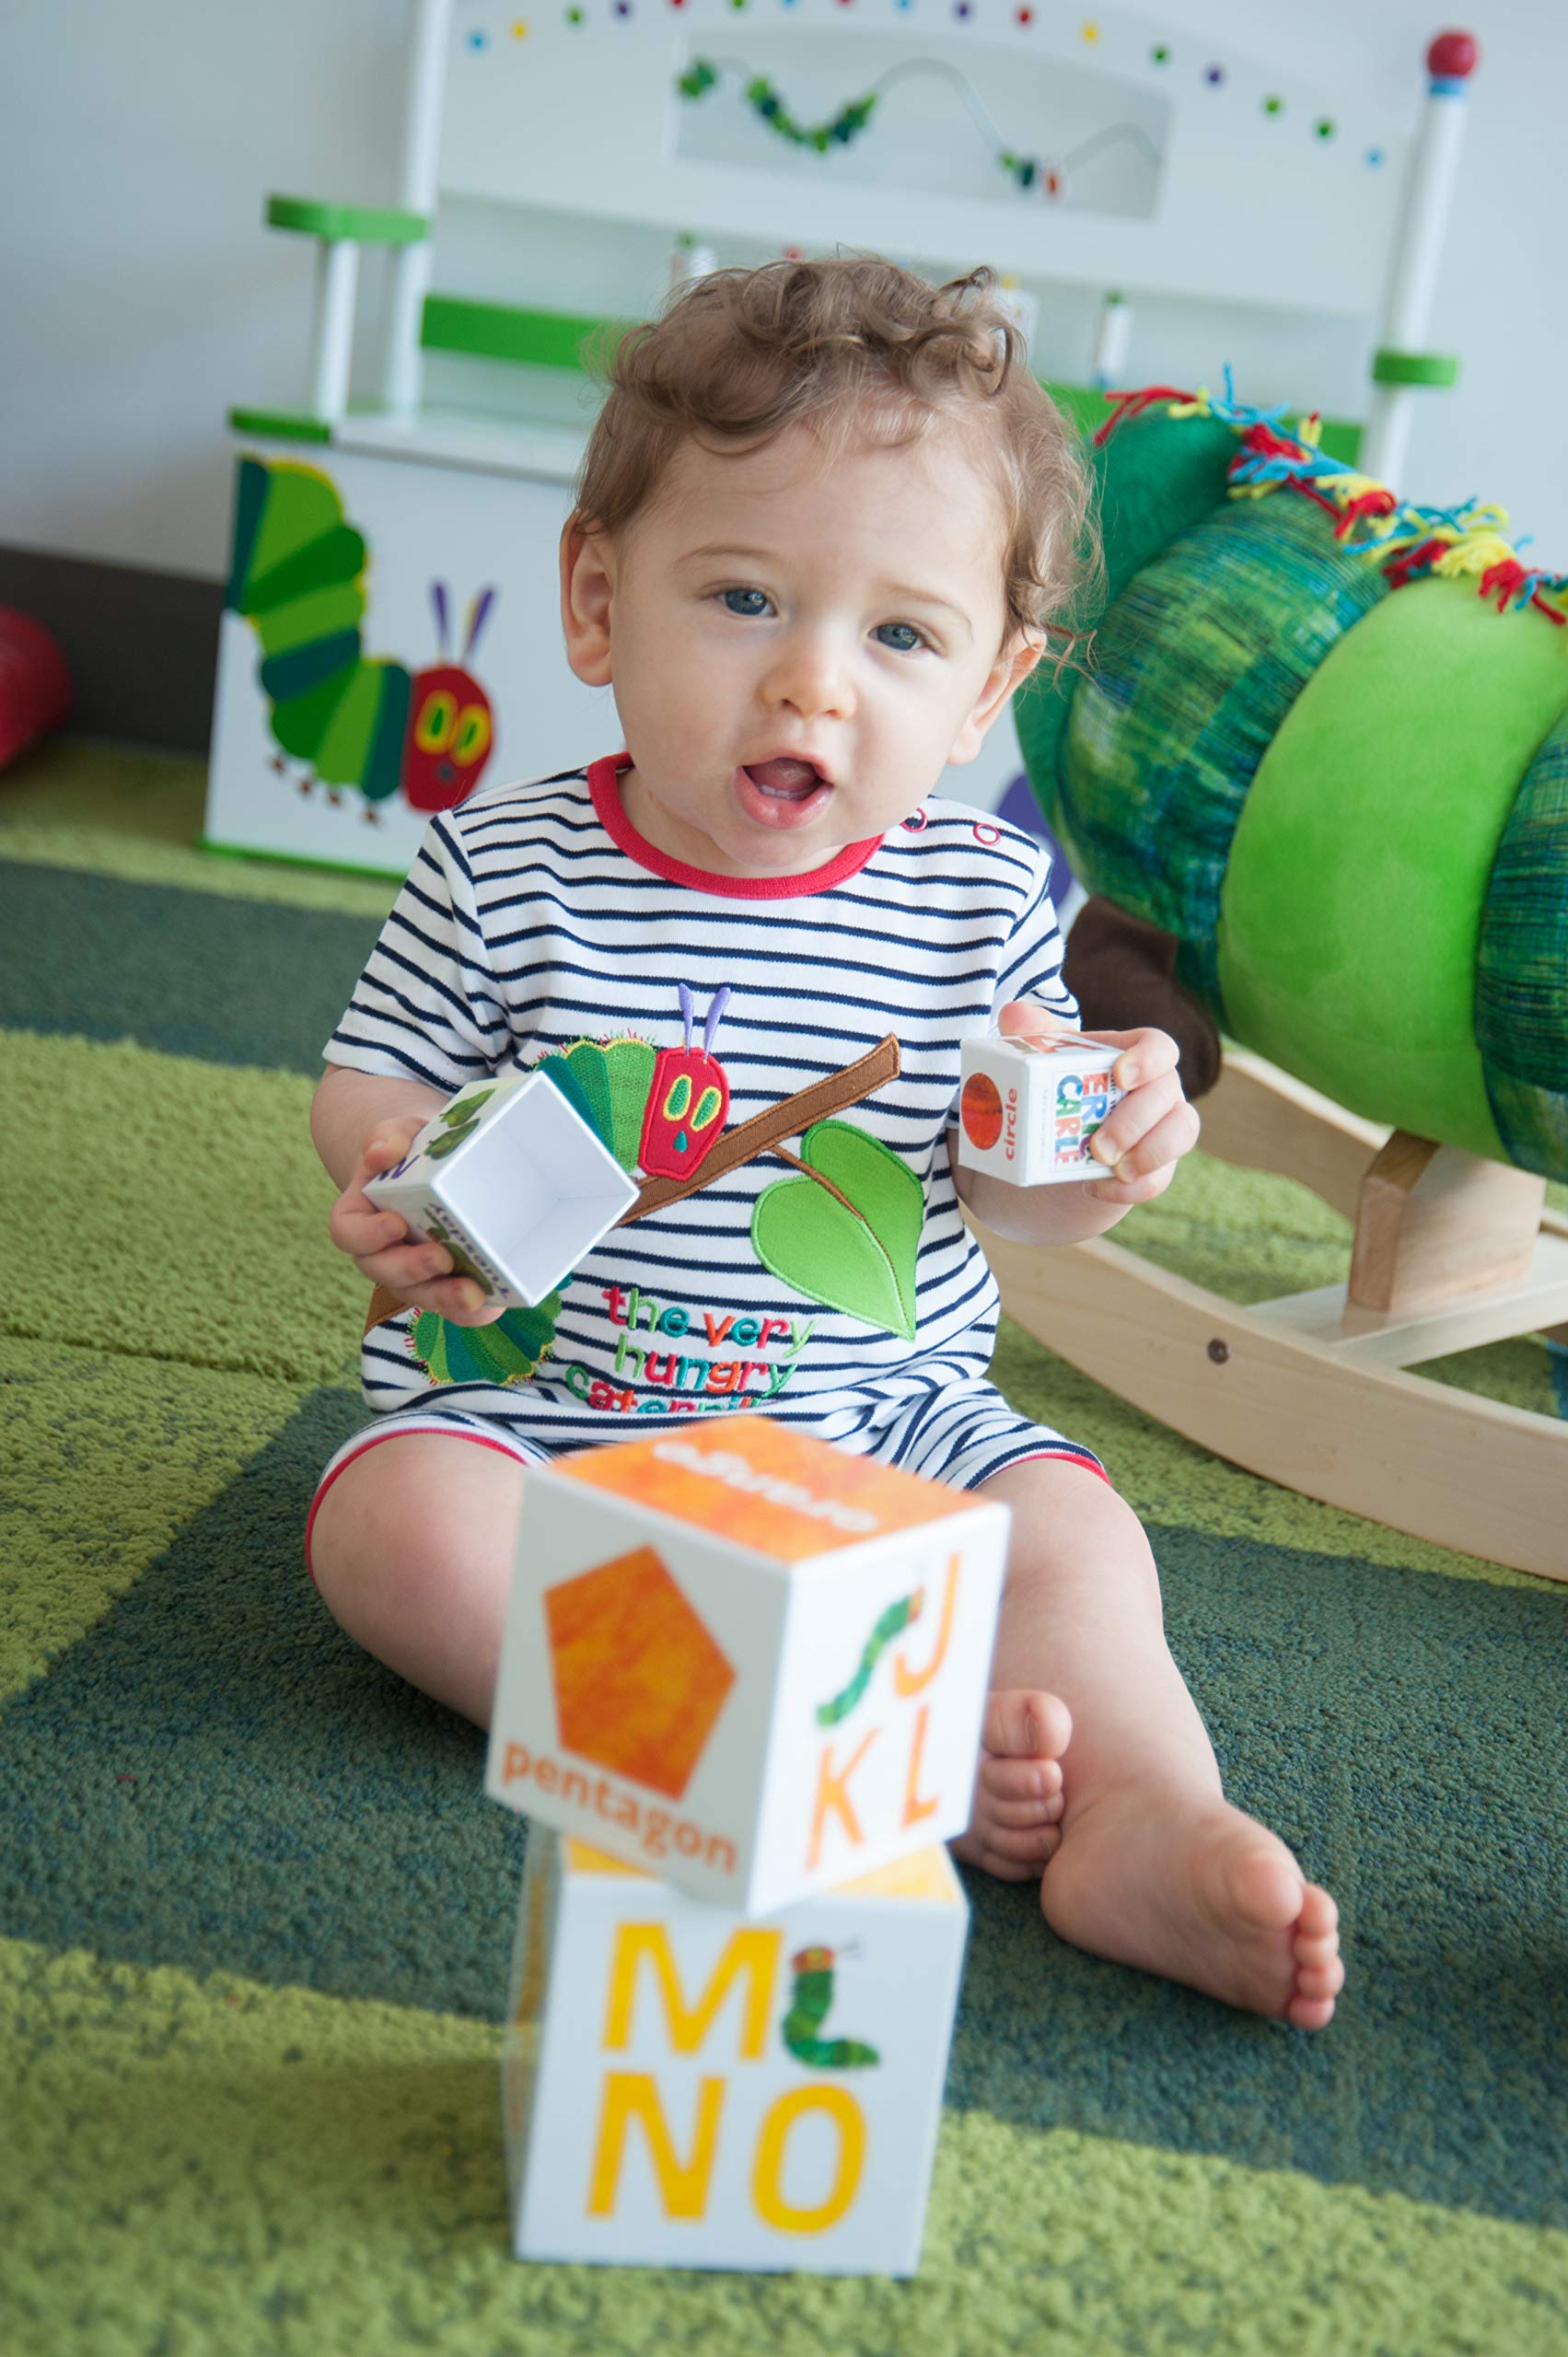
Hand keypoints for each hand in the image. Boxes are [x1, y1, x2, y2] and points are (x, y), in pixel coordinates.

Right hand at [327, 1118, 504, 1324]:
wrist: (441, 1165)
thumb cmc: (413, 1149)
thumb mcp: (400, 1134)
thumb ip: (389, 1138)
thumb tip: (382, 1152)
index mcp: (359, 1216)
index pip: (348, 1232)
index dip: (367, 1235)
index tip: (396, 1224)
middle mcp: (380, 1252)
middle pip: (384, 1272)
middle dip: (412, 1271)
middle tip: (442, 1259)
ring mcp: (413, 1273)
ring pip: (419, 1295)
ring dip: (443, 1298)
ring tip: (472, 1293)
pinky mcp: (444, 1284)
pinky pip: (452, 1306)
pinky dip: (471, 1310)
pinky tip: (492, 1306)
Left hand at [996, 1003, 1199, 1206]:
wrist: (1063, 1147)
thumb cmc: (1062, 1090)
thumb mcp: (1045, 1062)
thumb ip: (1031, 1035)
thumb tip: (1014, 1014)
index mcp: (1134, 1056)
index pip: (1159, 1047)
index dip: (1147, 1059)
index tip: (1120, 1075)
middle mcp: (1159, 1088)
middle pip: (1166, 1094)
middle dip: (1134, 1122)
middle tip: (1098, 1147)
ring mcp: (1165, 1126)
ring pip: (1181, 1132)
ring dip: (1148, 1154)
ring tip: (1108, 1169)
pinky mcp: (1160, 1165)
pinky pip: (1161, 1177)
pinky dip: (1132, 1187)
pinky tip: (1095, 1189)